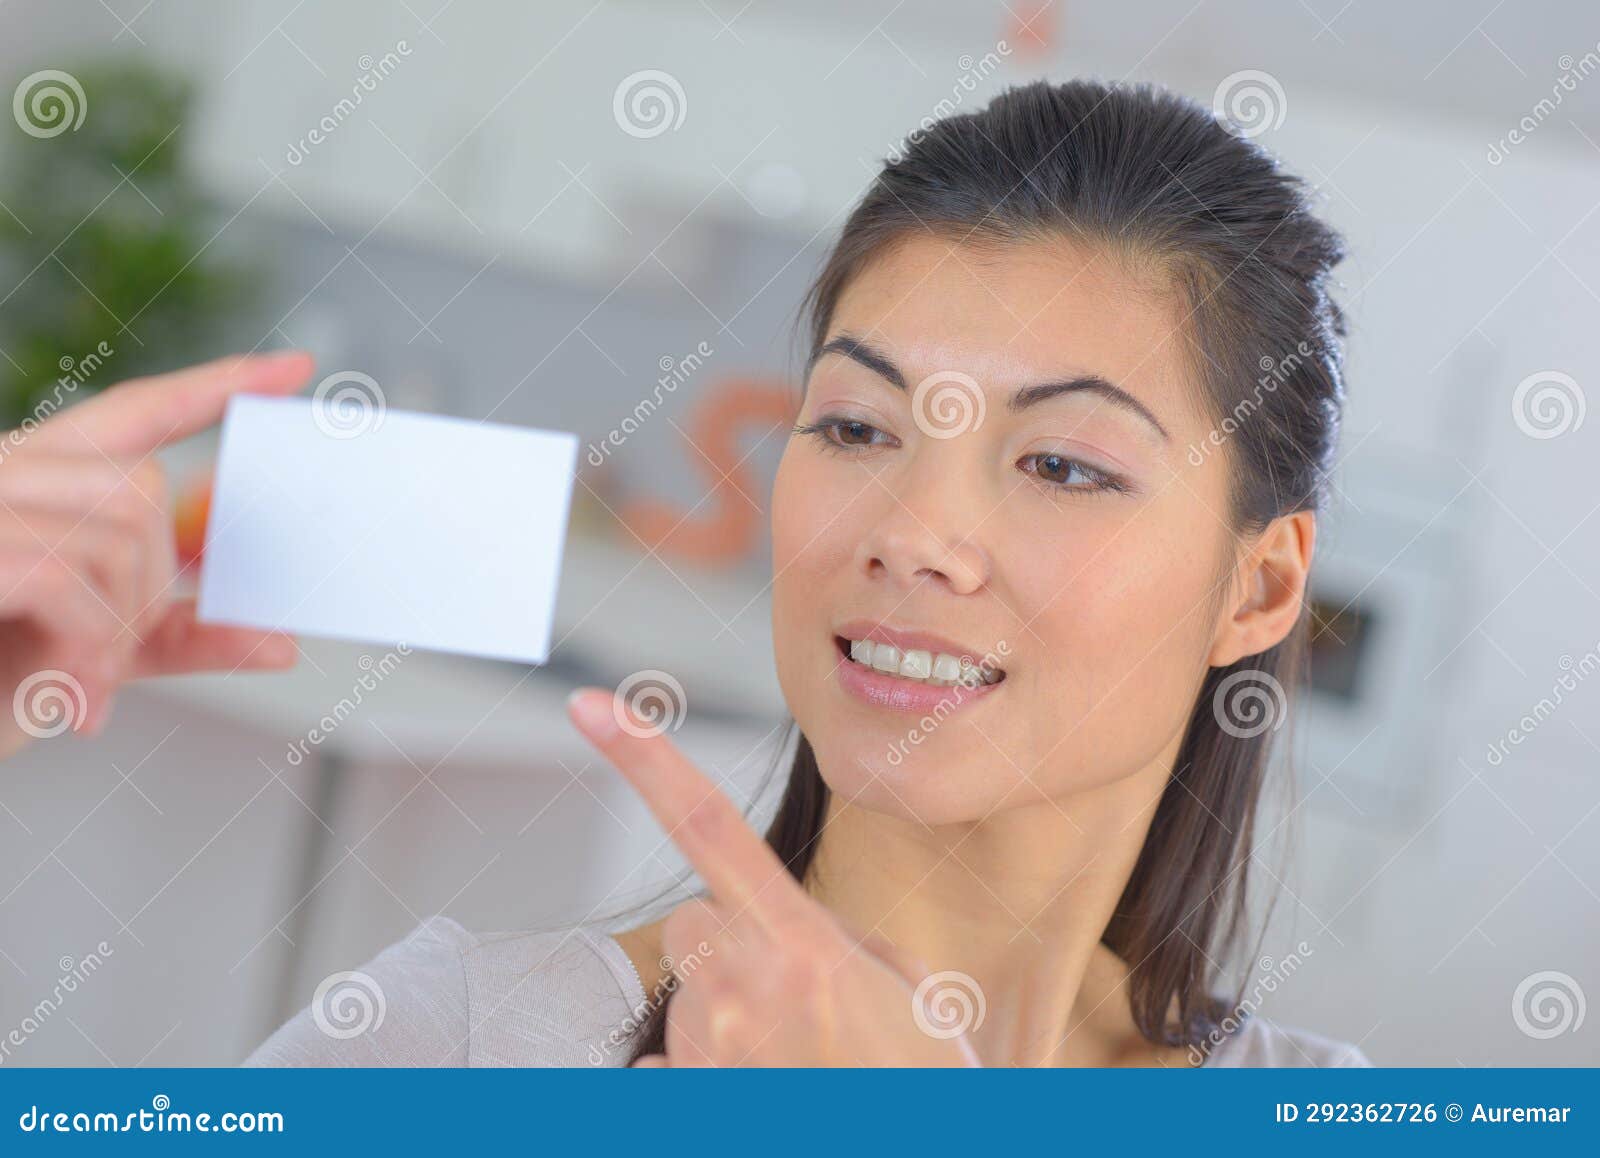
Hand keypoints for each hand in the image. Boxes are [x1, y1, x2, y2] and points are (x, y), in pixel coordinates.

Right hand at [0, 353, 313, 757]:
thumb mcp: (90, 652)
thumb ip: (174, 635)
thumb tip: (281, 641)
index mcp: (32, 481)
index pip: (137, 412)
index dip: (215, 386)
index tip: (293, 369)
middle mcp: (1, 469)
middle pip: (141, 486)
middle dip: (153, 586)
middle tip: (117, 662)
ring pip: (118, 529)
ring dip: (121, 628)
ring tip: (87, 690)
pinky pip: (70, 577)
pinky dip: (90, 650)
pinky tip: (74, 702)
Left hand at [566, 687, 981, 1066]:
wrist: (912, 1143)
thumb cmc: (916, 1079)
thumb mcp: (905, 988)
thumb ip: (838, 938)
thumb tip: (789, 935)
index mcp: (800, 941)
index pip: (707, 824)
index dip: (643, 758)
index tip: (587, 704)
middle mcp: (740, 986)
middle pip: (694, 925)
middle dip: (731, 948)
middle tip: (800, 1003)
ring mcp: (707, 1050)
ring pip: (690, 997)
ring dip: (728, 1017)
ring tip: (798, 1063)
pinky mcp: (686, 1097)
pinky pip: (667, 1068)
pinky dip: (703, 1076)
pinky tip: (764, 1089)